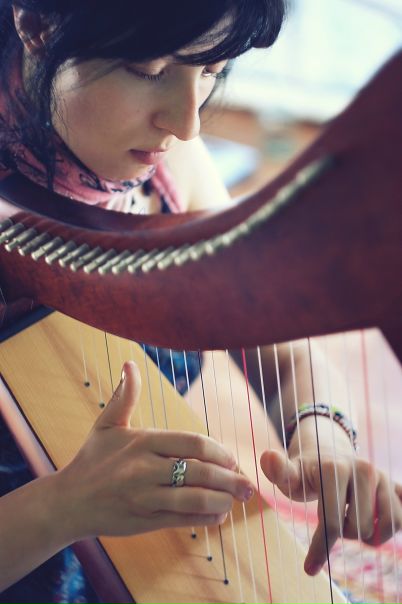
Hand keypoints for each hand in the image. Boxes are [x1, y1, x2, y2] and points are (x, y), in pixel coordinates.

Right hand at [58, 361, 253, 540]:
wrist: (67, 502)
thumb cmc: (91, 460)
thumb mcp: (106, 425)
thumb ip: (125, 395)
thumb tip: (129, 364)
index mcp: (142, 441)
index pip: (192, 443)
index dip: (219, 452)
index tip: (231, 458)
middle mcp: (145, 468)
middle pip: (199, 471)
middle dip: (230, 478)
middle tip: (248, 484)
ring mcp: (145, 497)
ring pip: (194, 498)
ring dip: (223, 499)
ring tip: (238, 499)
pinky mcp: (144, 521)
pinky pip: (182, 519)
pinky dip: (205, 517)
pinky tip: (218, 514)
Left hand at [260, 442, 401, 575]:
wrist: (328, 453)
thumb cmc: (306, 471)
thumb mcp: (290, 474)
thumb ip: (279, 471)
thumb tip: (267, 457)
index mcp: (335, 468)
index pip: (332, 522)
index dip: (320, 548)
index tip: (309, 568)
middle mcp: (363, 469)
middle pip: (359, 528)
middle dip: (344, 532)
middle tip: (334, 519)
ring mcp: (383, 478)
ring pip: (386, 527)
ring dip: (367, 533)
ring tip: (351, 520)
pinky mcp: (395, 486)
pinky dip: (389, 528)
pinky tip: (375, 523)